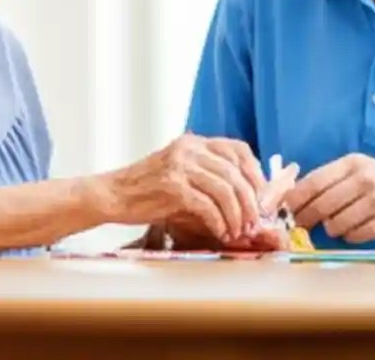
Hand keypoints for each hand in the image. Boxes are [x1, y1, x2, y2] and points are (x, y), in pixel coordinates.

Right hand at [100, 134, 266, 241]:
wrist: (113, 195)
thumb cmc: (147, 190)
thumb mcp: (180, 173)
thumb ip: (208, 177)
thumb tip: (247, 199)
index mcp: (193, 142)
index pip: (238, 149)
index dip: (256, 173)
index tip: (262, 197)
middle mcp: (189, 149)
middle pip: (235, 173)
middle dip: (250, 202)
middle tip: (253, 223)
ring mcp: (180, 166)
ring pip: (225, 190)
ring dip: (236, 215)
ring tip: (237, 231)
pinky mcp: (172, 186)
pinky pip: (208, 205)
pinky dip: (219, 222)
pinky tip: (220, 232)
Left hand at [284, 153, 374, 242]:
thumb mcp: (361, 171)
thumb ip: (331, 180)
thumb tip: (293, 198)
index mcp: (352, 163)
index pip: (313, 182)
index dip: (295, 198)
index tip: (285, 208)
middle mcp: (363, 179)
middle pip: (321, 205)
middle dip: (305, 219)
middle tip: (301, 225)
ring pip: (335, 224)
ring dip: (330, 230)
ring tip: (339, 225)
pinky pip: (353, 236)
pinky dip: (349, 237)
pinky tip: (357, 230)